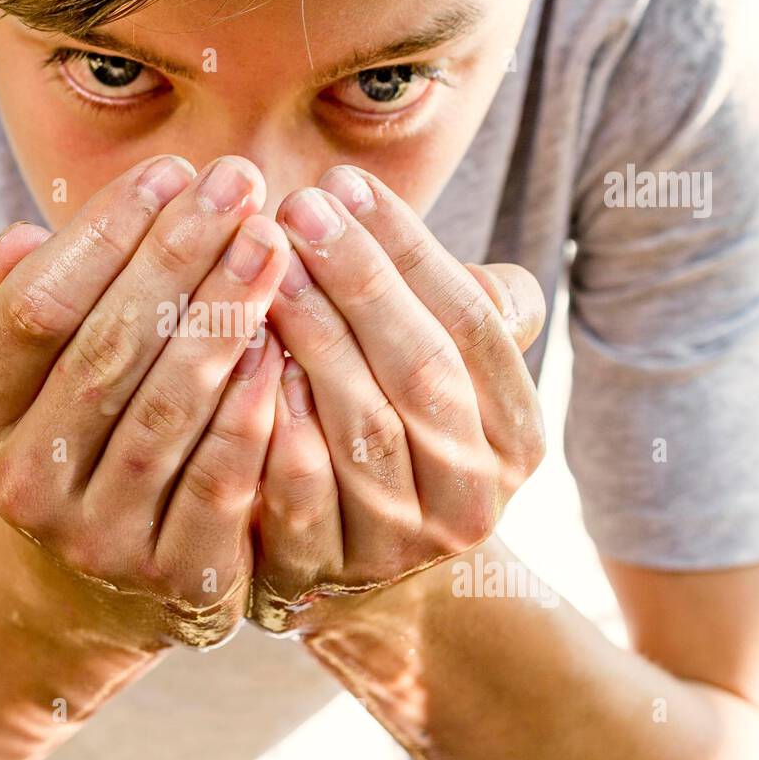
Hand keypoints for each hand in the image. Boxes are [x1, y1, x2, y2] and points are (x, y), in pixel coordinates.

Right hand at [0, 154, 289, 650]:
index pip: (34, 309)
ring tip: (271, 244)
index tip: (171, 168)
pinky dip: (254, 409)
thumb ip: (33, 305)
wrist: (107, 581)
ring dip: (222, 319)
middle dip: (179, 257)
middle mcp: (24, 483)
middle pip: (105, 352)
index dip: (103, 233)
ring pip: (166, 413)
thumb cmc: (86, 433)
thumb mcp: (41, 375)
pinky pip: (222, 481)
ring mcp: (98, 539)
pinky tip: (286, 341)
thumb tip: (16, 234)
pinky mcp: (176, 579)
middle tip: (241, 183)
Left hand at [249, 164, 546, 634]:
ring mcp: (401, 546)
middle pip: (421, 371)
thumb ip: (436, 298)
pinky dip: (274, 427)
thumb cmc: (392, 433)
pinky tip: (243, 358)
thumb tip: (376, 200)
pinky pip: (299, 500)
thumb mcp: (441, 374)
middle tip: (296, 205)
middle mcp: (472, 498)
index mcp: (515, 436)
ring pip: (362, 429)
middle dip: (358, 280)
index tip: (347, 182)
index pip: (472, 324)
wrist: (361, 576)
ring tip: (264, 266)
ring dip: (313, 339)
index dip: (409, 249)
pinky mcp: (325, 577)